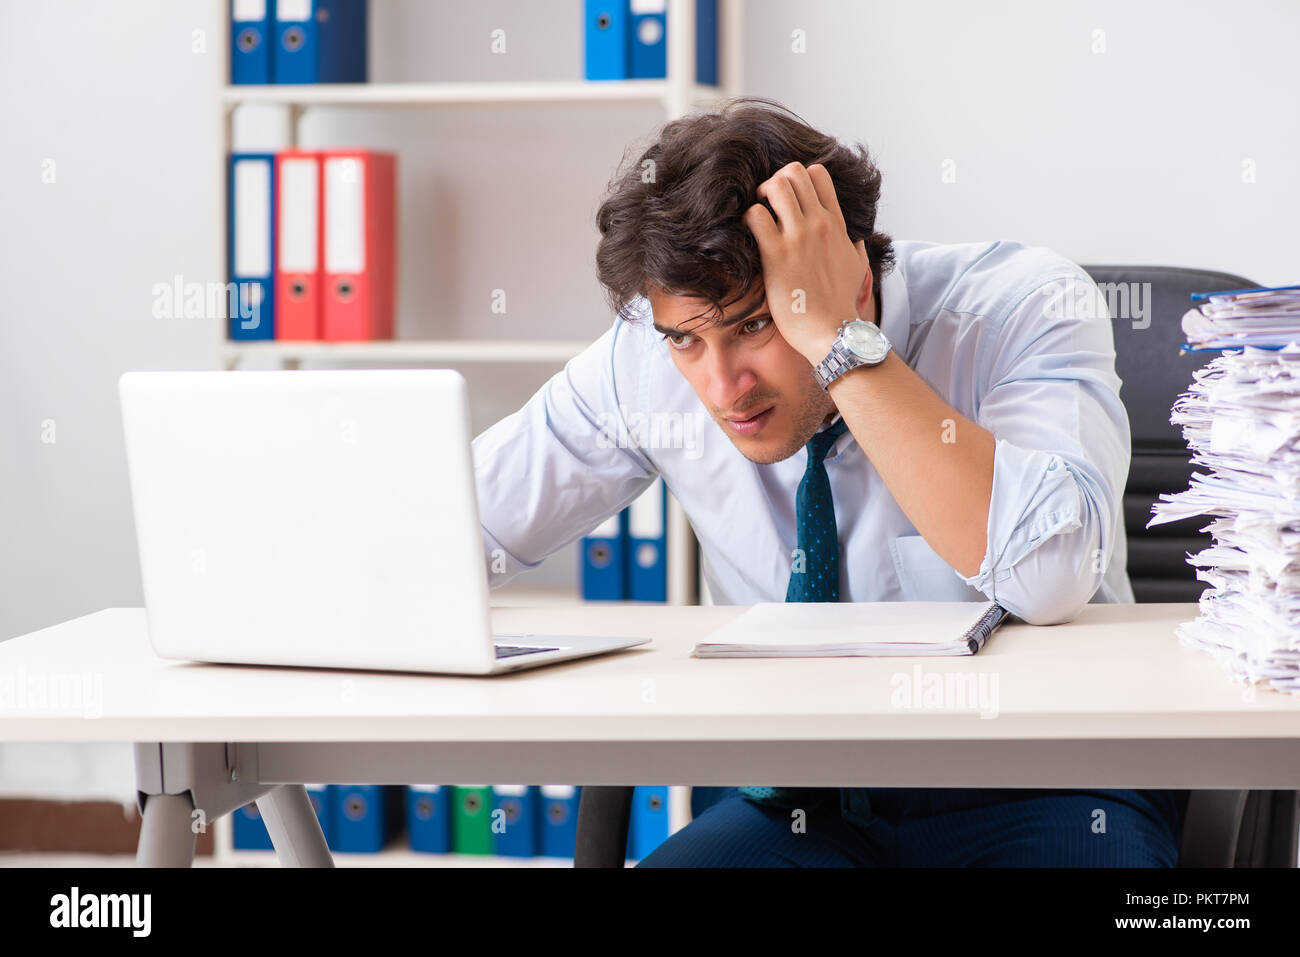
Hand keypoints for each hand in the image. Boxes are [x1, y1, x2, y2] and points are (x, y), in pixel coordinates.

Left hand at [743, 161, 871, 365]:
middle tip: (766, 207)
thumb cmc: (841, 304)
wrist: (833, 330)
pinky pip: (755, 215)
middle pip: (794, 172)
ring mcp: (799, 237)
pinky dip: (746, 219)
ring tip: (757, 219)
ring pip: (775, 185)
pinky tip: (748, 238)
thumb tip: (855, 240)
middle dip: (775, 183)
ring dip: (760, 196)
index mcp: (836, 224)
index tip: (787, 203)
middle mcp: (819, 224)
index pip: (818, 174)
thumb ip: (855, 247)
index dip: (797, 181)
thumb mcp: (857, 268)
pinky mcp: (777, 255)